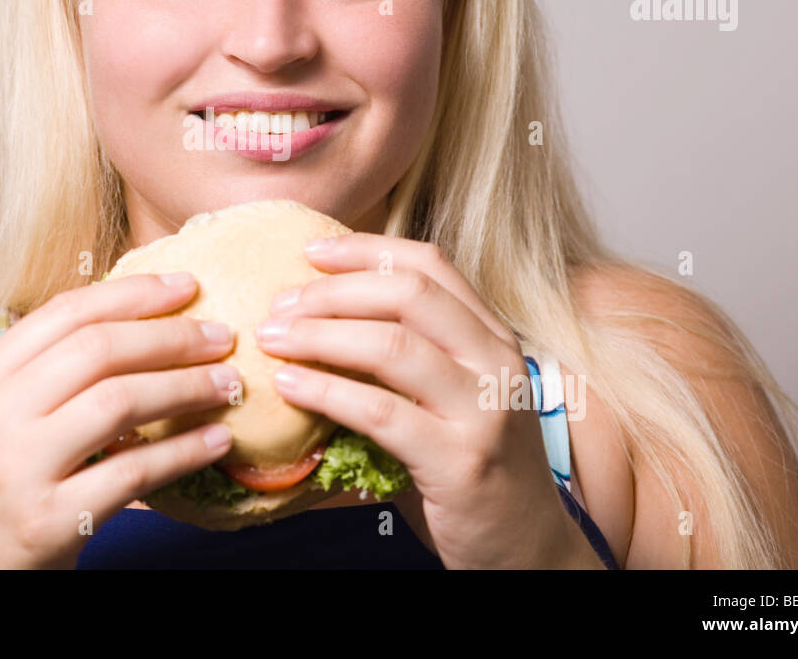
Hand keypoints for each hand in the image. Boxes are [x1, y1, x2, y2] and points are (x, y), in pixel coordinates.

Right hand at [0, 272, 238, 568]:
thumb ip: (44, 372)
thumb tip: (136, 322)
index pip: (65, 313)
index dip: (133, 293)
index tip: (186, 285)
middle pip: (98, 350)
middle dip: (170, 336)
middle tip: (219, 336)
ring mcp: (18, 470)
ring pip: (119, 401)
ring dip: (186, 386)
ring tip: (227, 383)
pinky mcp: (49, 522)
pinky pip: (133, 473)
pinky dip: (184, 451)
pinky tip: (217, 440)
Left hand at [254, 233, 597, 568]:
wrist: (525, 548)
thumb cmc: (470, 465)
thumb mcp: (452, 394)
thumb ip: (408, 353)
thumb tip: (314, 313)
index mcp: (493, 336)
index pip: (429, 264)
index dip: (364, 250)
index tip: (310, 251)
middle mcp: (496, 362)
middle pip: (407, 293)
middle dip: (333, 291)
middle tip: (279, 304)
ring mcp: (484, 411)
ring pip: (392, 346)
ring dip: (319, 335)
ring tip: (272, 338)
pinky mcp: (460, 462)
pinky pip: (380, 413)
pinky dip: (325, 391)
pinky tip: (289, 385)